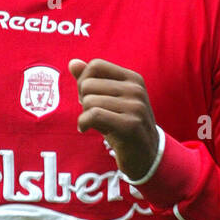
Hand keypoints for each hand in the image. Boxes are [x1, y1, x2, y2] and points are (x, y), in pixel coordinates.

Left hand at [69, 58, 158, 180]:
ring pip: (89, 101)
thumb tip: (72, 63)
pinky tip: (85, 129)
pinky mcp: (129, 125)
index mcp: (133, 79)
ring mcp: (135, 107)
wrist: (146, 156)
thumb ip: (92, 80)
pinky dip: (83, 123)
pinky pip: (93, 115)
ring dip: (85, 115)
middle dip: (83, 100)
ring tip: (95, 124)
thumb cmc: (123, 126)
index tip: (89, 98)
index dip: (84, 81)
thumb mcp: (109, 100)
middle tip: (92, 115)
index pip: (96, 65)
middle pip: (88, 84)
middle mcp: (136, 90)